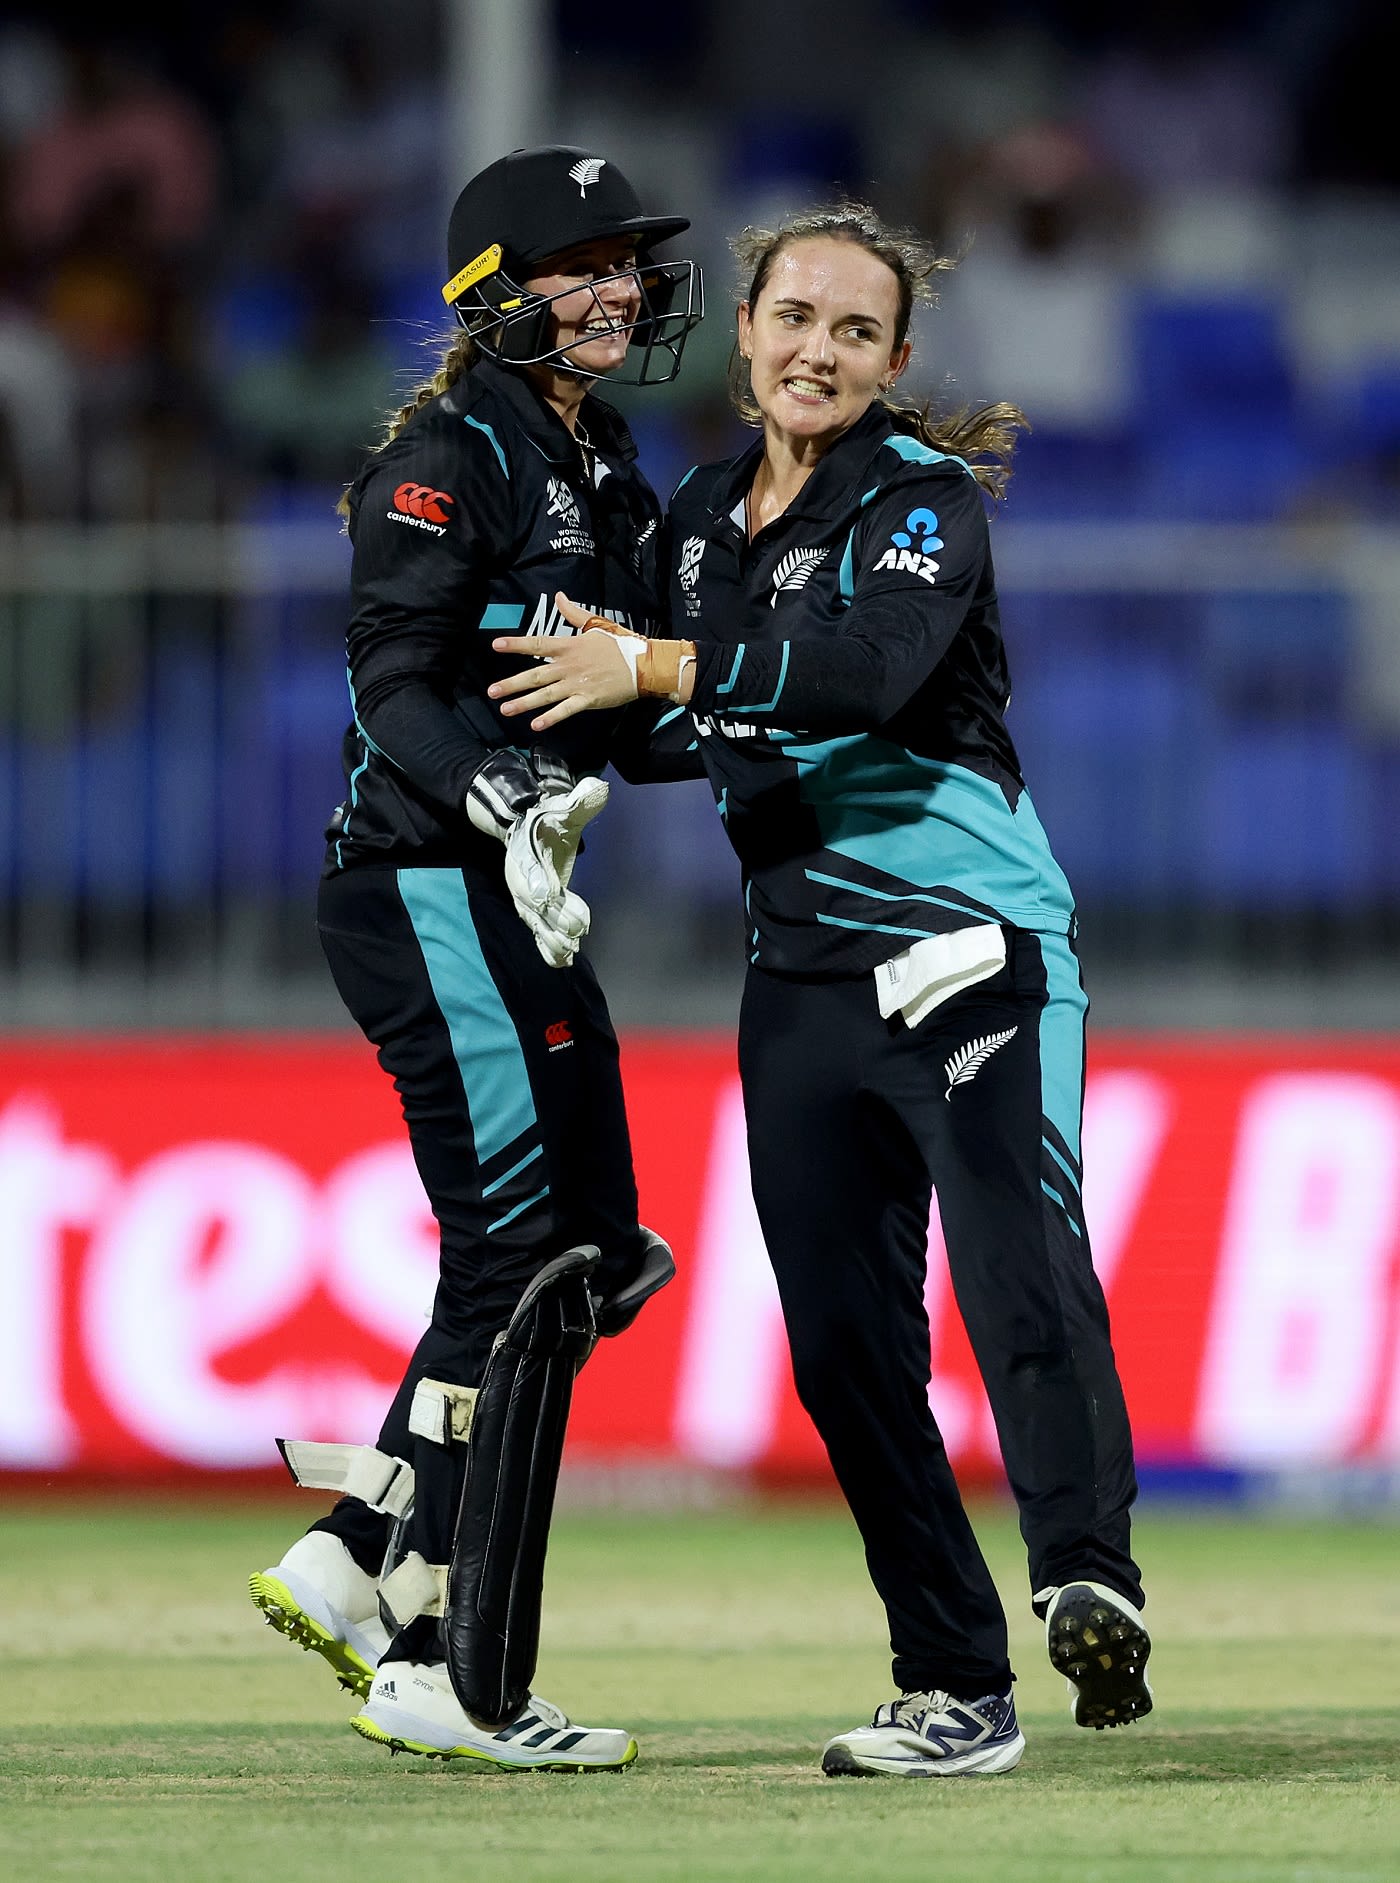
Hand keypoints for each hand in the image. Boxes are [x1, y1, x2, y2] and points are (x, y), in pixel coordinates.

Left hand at [489, 592, 694, 729]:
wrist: (645, 665)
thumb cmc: (621, 644)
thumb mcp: (597, 623)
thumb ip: (574, 613)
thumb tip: (559, 596)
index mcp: (569, 646)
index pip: (537, 643)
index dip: (516, 644)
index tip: (495, 645)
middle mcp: (569, 665)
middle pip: (535, 674)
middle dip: (512, 683)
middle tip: (492, 691)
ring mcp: (577, 684)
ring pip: (545, 694)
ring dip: (524, 702)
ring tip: (505, 709)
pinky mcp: (588, 700)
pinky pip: (565, 710)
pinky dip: (551, 718)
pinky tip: (536, 724)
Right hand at [503, 777, 608, 966]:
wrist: (523, 829)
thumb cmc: (548, 820)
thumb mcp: (563, 808)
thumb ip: (580, 802)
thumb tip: (598, 788)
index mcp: (528, 856)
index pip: (532, 873)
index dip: (539, 885)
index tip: (549, 896)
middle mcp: (524, 883)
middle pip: (536, 907)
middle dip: (554, 919)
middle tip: (577, 930)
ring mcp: (527, 901)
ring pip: (537, 925)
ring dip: (552, 940)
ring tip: (569, 954)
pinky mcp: (535, 913)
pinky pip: (539, 934)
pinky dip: (549, 949)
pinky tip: (564, 962)